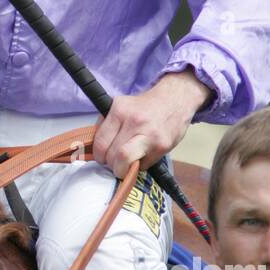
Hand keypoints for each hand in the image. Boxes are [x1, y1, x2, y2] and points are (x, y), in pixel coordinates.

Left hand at [91, 70, 212, 177]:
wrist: (175, 100)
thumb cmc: (145, 106)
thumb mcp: (121, 106)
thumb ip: (107, 124)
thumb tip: (94, 148)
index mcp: (120, 110)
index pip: (101, 142)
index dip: (98, 155)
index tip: (101, 157)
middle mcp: (134, 122)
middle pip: (113, 155)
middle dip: (110, 164)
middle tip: (114, 162)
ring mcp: (150, 135)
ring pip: (127, 163)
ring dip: (122, 170)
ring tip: (124, 165)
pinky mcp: (162, 146)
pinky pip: (143, 165)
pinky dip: (139, 166)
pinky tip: (141, 156)